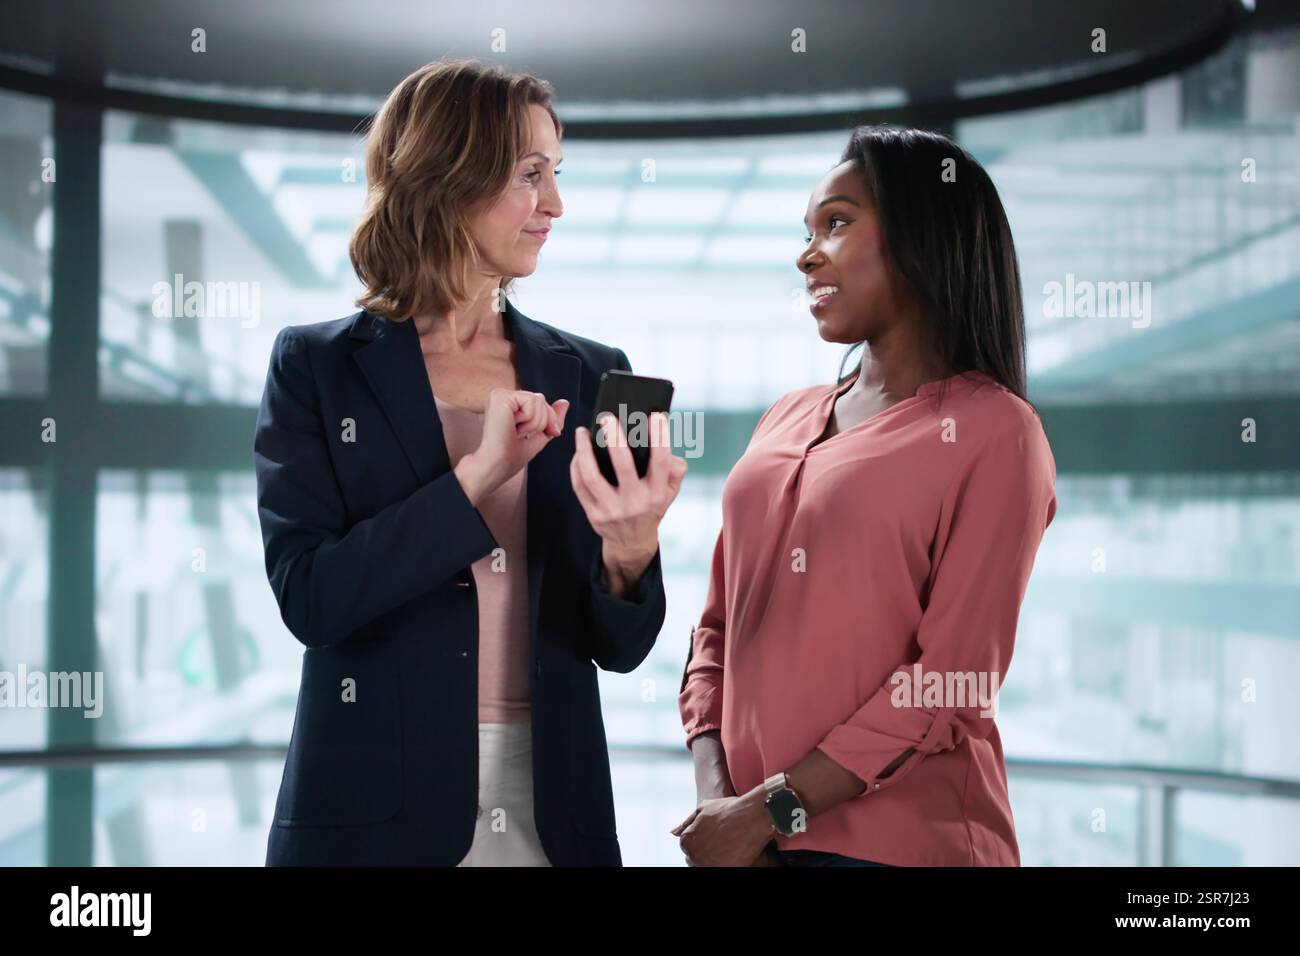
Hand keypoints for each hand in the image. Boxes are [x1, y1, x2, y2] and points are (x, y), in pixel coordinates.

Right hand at [455, 389, 568, 505]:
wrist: (497, 465)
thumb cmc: (511, 456)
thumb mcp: (540, 435)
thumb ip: (552, 417)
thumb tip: (564, 402)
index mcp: (509, 405)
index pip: (541, 402)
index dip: (548, 421)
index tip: (536, 436)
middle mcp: (503, 397)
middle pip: (541, 399)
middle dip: (542, 422)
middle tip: (521, 436)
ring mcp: (500, 395)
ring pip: (539, 400)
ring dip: (534, 423)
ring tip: (515, 432)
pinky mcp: (500, 396)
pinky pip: (532, 400)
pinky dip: (529, 419)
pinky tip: (513, 427)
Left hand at [570, 411, 686, 591]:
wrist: (631, 542)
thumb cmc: (651, 507)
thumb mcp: (670, 492)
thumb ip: (675, 470)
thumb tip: (669, 450)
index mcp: (656, 494)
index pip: (661, 462)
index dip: (660, 437)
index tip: (655, 416)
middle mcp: (635, 502)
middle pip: (623, 466)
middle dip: (615, 438)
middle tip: (607, 417)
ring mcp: (612, 510)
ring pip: (592, 476)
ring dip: (584, 451)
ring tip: (582, 432)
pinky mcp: (593, 514)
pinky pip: (580, 486)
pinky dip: (576, 467)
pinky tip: (577, 452)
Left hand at [670, 787, 774, 866]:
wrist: (754, 816)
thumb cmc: (729, 810)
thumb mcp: (704, 809)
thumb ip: (687, 822)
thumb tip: (673, 832)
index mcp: (687, 840)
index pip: (688, 848)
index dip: (702, 841)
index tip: (714, 837)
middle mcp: (694, 855)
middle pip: (696, 859)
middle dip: (706, 851)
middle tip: (722, 842)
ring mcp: (708, 865)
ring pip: (706, 866)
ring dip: (714, 859)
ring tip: (728, 847)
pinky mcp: (723, 870)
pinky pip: (721, 868)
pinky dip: (726, 863)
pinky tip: (734, 853)